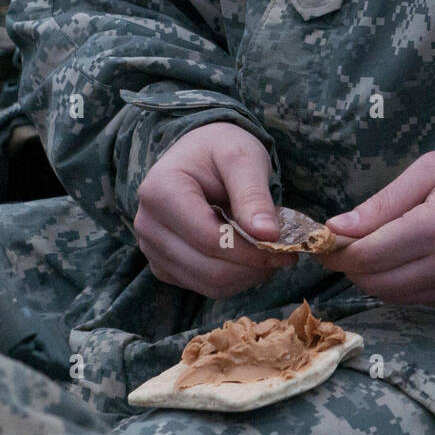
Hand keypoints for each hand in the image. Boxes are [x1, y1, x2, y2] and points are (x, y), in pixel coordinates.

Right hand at [134, 121, 295, 297]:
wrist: (199, 152)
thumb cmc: (221, 148)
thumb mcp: (242, 158)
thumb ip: (253, 195)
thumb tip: (269, 235)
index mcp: (161, 192)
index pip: (211, 240)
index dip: (252, 251)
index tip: (287, 249)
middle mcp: (147, 224)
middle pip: (209, 268)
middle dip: (253, 267)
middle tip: (284, 254)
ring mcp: (151, 248)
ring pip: (207, 284)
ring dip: (246, 276)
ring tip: (270, 255)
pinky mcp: (163, 264)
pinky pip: (202, 286)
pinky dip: (233, 279)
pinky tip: (248, 257)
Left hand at [322, 147, 434, 307]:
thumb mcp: (431, 170)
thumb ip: (383, 203)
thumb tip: (337, 228)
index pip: (368, 255)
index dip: (337, 251)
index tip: (324, 240)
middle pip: (375, 282)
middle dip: (351, 266)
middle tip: (342, 246)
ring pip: (393, 297)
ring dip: (374, 277)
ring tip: (373, 250)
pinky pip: (418, 300)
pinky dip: (401, 284)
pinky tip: (405, 260)